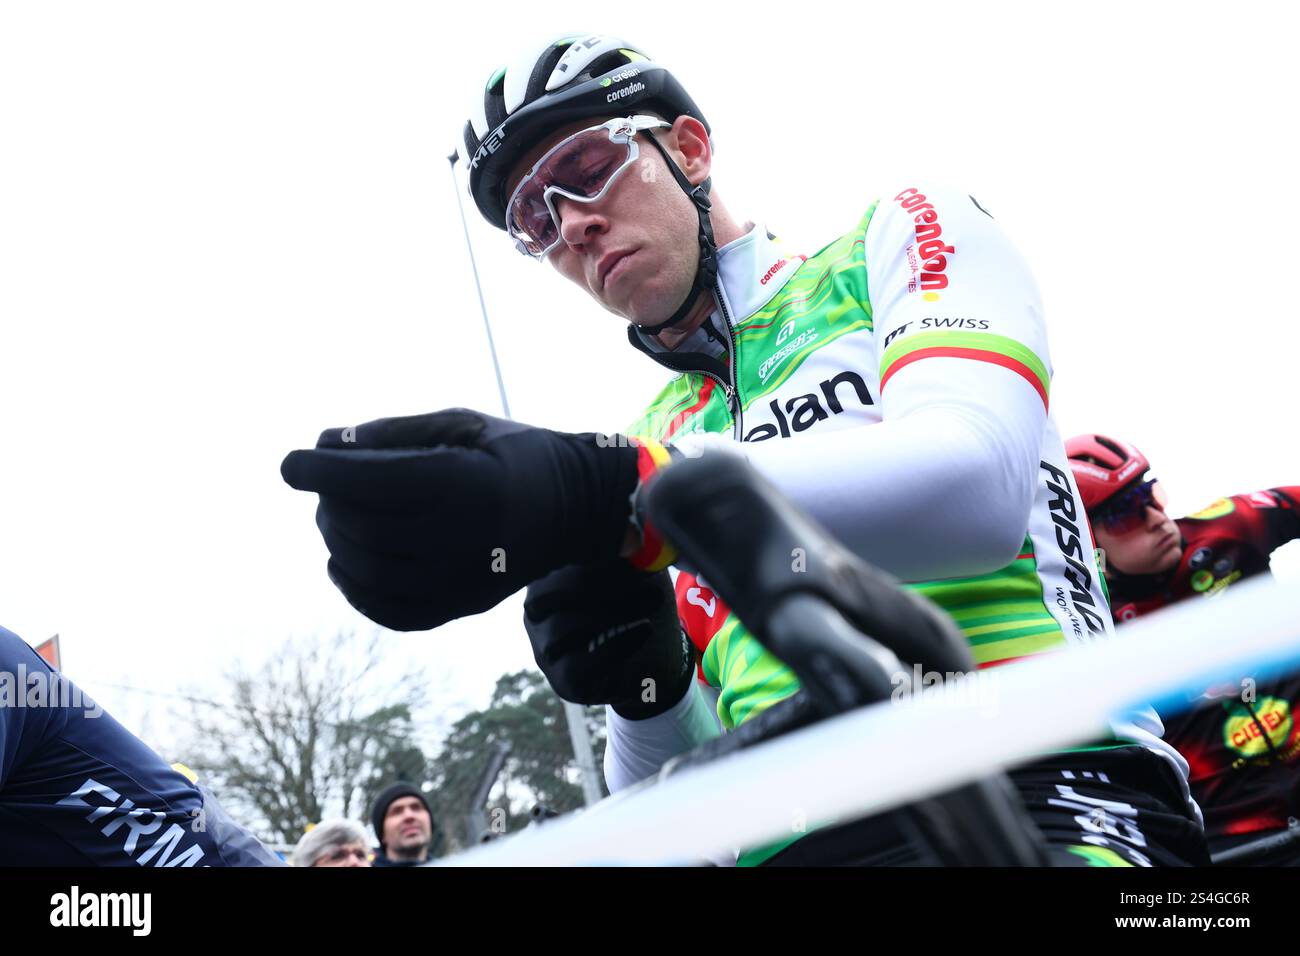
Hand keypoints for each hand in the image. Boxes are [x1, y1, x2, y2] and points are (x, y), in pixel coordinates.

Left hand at [280, 409, 639, 630]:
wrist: (575, 508)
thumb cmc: (511, 454)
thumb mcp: (461, 423)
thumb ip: (395, 433)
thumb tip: (325, 445)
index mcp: (469, 484)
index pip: (377, 483)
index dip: (325, 473)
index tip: (291, 463)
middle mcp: (468, 540)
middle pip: (368, 529)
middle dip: (330, 504)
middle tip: (324, 486)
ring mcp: (466, 581)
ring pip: (372, 573)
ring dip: (338, 543)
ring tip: (336, 518)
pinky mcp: (463, 607)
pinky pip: (392, 611)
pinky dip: (356, 589)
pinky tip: (346, 561)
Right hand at [524, 558, 694, 719]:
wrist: (642, 660)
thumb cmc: (632, 601)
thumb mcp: (631, 570)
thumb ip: (628, 551)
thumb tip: (637, 535)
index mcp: (547, 573)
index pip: (558, 555)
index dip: (593, 549)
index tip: (631, 544)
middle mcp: (536, 609)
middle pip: (559, 592)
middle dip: (608, 582)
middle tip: (649, 577)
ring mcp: (544, 645)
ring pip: (566, 627)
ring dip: (616, 612)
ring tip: (652, 601)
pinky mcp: (562, 678)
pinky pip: (580, 663)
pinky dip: (618, 645)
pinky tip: (645, 630)